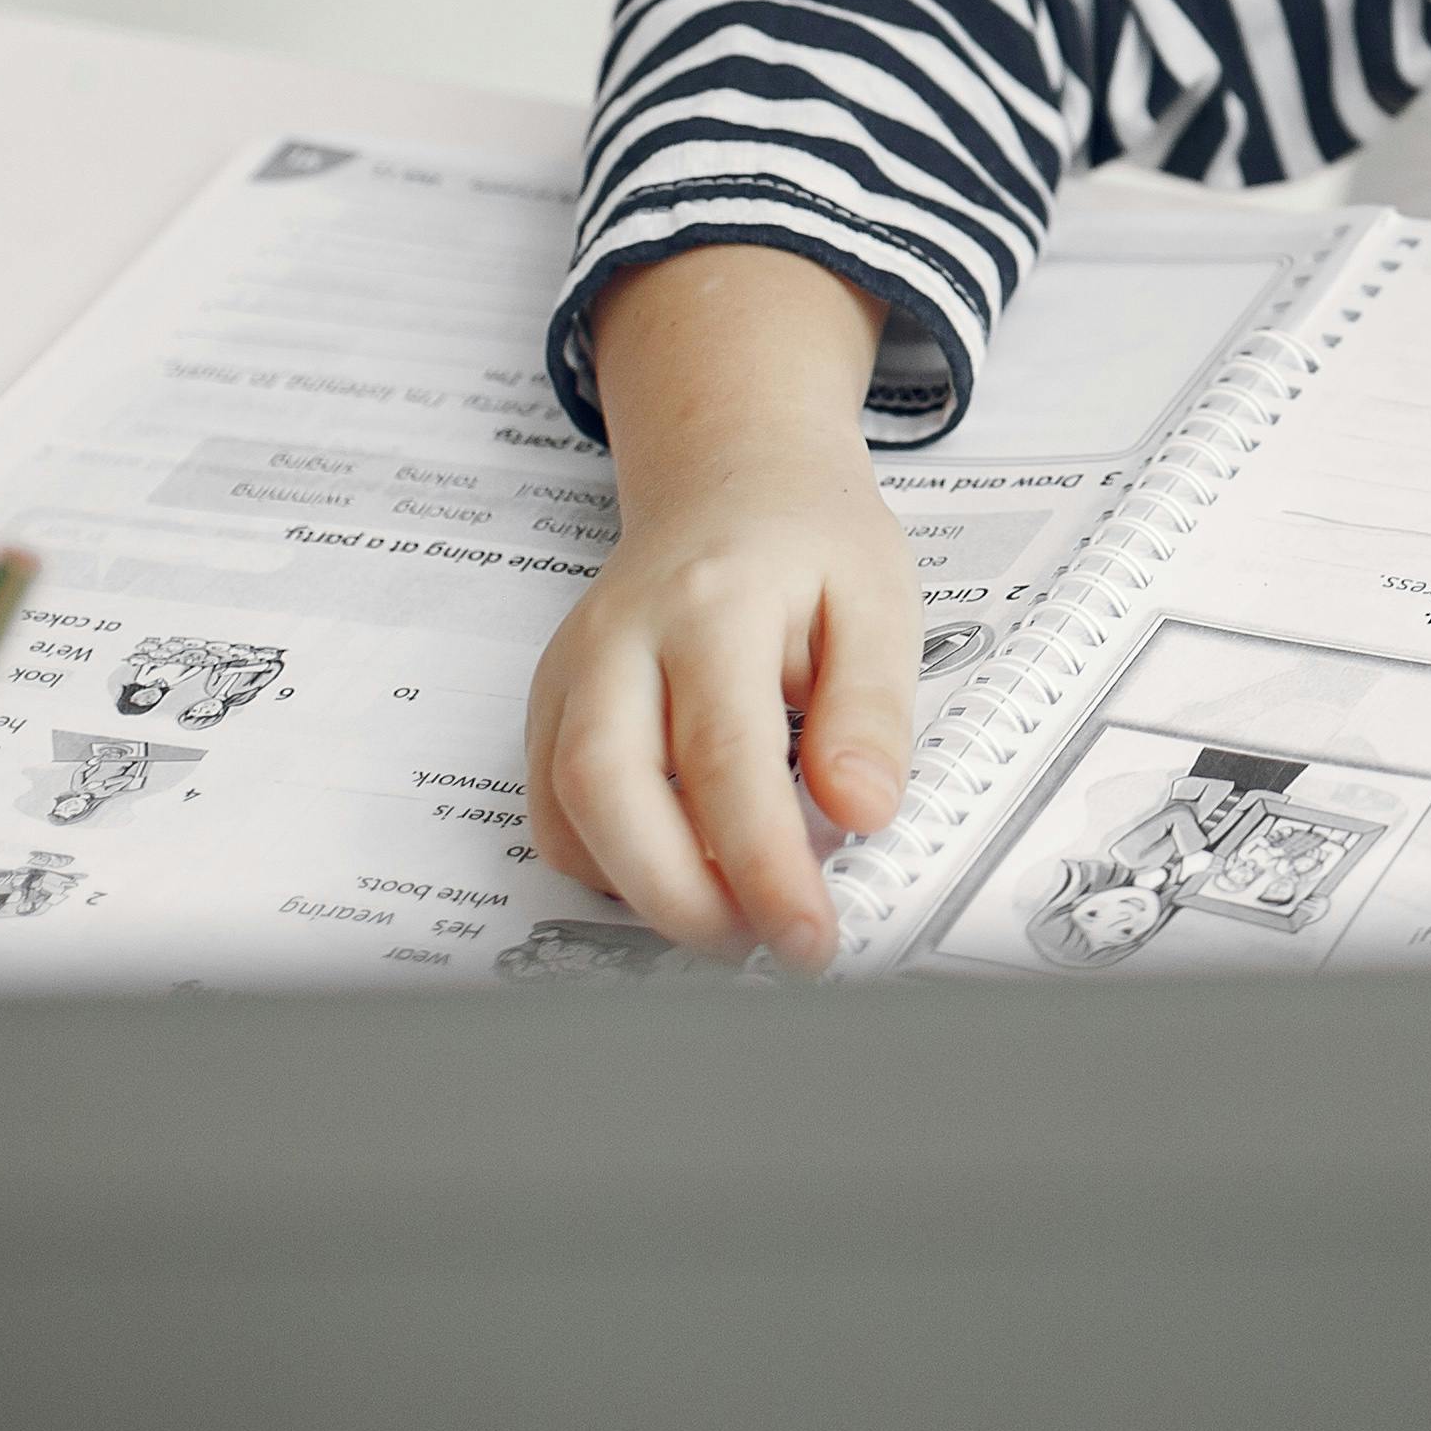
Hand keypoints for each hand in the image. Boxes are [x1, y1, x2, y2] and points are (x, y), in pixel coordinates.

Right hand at [526, 247, 918, 970]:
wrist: (732, 482)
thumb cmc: (808, 542)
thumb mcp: (879, 601)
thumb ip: (870, 708)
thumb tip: (862, 814)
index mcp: (712, 601)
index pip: (725, 755)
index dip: (764, 865)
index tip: (808, 937)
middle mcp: (619, 637)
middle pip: (609, 788)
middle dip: (679, 897)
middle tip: (761, 948)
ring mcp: (571, 672)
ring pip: (567, 810)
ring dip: (643, 891)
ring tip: (736, 921)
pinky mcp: (551, 706)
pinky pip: (554, 812)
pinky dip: (611, 866)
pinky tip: (683, 870)